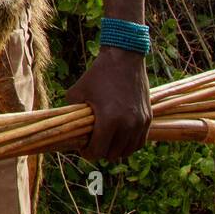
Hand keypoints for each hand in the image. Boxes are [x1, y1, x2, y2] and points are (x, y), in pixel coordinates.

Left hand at [65, 46, 151, 161]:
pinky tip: (118, 138)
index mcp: (109, 120)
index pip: (97, 151)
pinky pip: (139, 143)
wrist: (123, 58)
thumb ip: (71, 113)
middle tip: (92, 143)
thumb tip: (66, 130)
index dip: (87, 153)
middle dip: (100, 151)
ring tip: (105, 141)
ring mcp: (140, 123)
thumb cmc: (97, 74)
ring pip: (127, 152)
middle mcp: (127, 125)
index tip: (82, 147)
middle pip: (112, 154)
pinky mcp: (148, 119)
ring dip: (115, 150)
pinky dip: (128, 145)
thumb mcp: (76, 92)